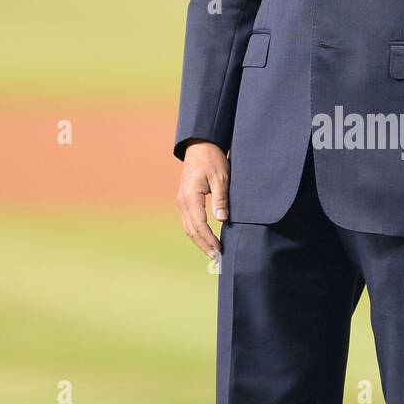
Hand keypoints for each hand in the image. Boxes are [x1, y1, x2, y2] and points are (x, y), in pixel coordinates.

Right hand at [177, 141, 228, 256]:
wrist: (200, 145)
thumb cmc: (213, 159)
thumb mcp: (221, 177)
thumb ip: (221, 199)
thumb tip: (222, 220)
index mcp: (190, 196)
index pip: (199, 225)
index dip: (209, 240)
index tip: (220, 250)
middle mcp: (182, 201)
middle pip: (191, 230)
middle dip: (203, 245)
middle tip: (216, 259)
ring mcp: (181, 201)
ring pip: (188, 227)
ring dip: (199, 241)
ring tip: (212, 253)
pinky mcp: (185, 199)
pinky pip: (188, 221)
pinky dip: (196, 232)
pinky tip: (205, 239)